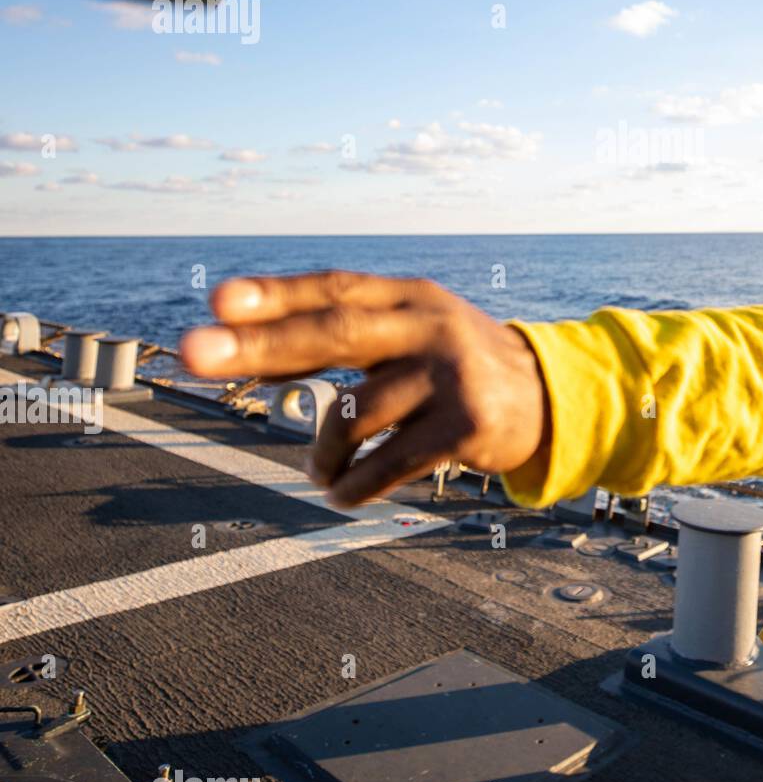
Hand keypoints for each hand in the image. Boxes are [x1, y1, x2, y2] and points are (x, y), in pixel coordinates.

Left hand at [178, 272, 549, 506]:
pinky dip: (354, 485)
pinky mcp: (467, 427)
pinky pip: (387, 463)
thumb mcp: (409, 334)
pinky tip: (342, 494)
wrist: (550, 398)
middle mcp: (431, 326)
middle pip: (336, 332)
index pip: (335, 288)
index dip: (276, 293)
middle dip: (260, 344)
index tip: (217, 300)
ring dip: (321, 455)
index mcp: (412, 296)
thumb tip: (244, 355)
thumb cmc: (453, 365)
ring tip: (319, 473)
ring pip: (352, 415)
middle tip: (193, 351)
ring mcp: (452, 375)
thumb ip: (340, 337)